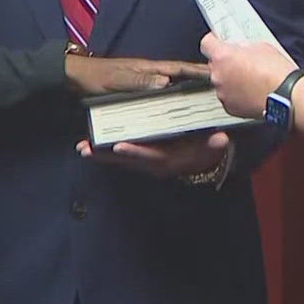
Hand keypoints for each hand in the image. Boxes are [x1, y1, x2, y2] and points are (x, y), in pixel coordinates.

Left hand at [65, 55, 206, 95]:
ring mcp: (145, 80)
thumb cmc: (95, 78)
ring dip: (188, 89)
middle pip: (181, 76)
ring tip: (206, 100)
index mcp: (149, 68)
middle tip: (220, 90)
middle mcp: (150, 73)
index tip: (219, 75)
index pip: (181, 68)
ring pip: (172, 84)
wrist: (74, 78)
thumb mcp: (116, 81)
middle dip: (200, 80)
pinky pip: (161, 93)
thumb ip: (140, 81)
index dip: (200, 72)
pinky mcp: (138, 89)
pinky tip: (178, 106)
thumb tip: (166, 82)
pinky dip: (173, 96)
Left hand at [75, 131, 231, 178]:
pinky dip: (108, 152)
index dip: (135, 151)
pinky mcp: (142, 159)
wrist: (204, 163)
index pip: (150, 156)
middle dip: (107, 155)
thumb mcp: (214, 147)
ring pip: (122, 160)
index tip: (119, 146)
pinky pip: (123, 157)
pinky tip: (93, 145)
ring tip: (82, 148)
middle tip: (86, 150)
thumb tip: (220, 139)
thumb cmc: (208, 151)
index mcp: (170, 160)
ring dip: (103, 154)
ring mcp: (147, 163)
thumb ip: (215, 145)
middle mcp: (155, 165)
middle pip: (128, 161)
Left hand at [200, 34, 294, 119]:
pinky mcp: (229, 107)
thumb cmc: (276, 71)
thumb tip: (239, 48)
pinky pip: (228, 97)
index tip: (218, 42)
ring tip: (251, 80)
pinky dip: (237, 95)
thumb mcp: (261, 46)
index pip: (206, 44)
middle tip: (243, 64)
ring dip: (231, 80)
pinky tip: (251, 92)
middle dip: (226, 63)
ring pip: (221, 82)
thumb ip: (243, 46)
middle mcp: (218, 75)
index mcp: (223, 56)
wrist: (286, 96)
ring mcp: (222, 93)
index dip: (213, 42)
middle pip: (214, 64)